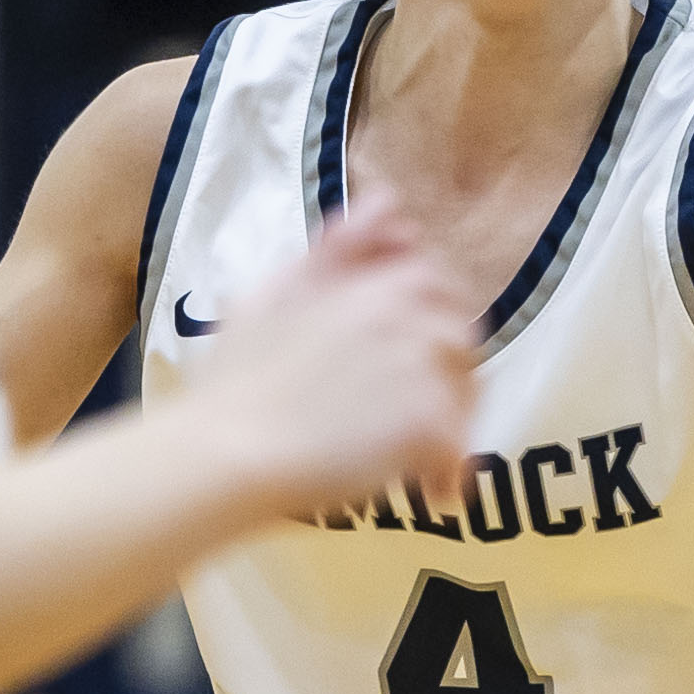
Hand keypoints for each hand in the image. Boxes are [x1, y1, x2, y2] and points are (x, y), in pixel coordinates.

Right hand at [182, 195, 479, 521]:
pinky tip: (432, 493)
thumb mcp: (276, 292)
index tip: (410, 352)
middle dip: (447, 372)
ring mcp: (421, 367)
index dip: (428, 318)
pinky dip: (449, 474)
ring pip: (465, 392)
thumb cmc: (238, 377)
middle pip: (459, 336)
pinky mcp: (428, 424)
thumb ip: (339, 247)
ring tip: (426, 455)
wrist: (229, 447)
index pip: (432, 282)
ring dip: (454, 421)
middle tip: (417, 412)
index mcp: (373, 279)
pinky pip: (460, 449)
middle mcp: (406, 313)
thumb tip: (390, 200)